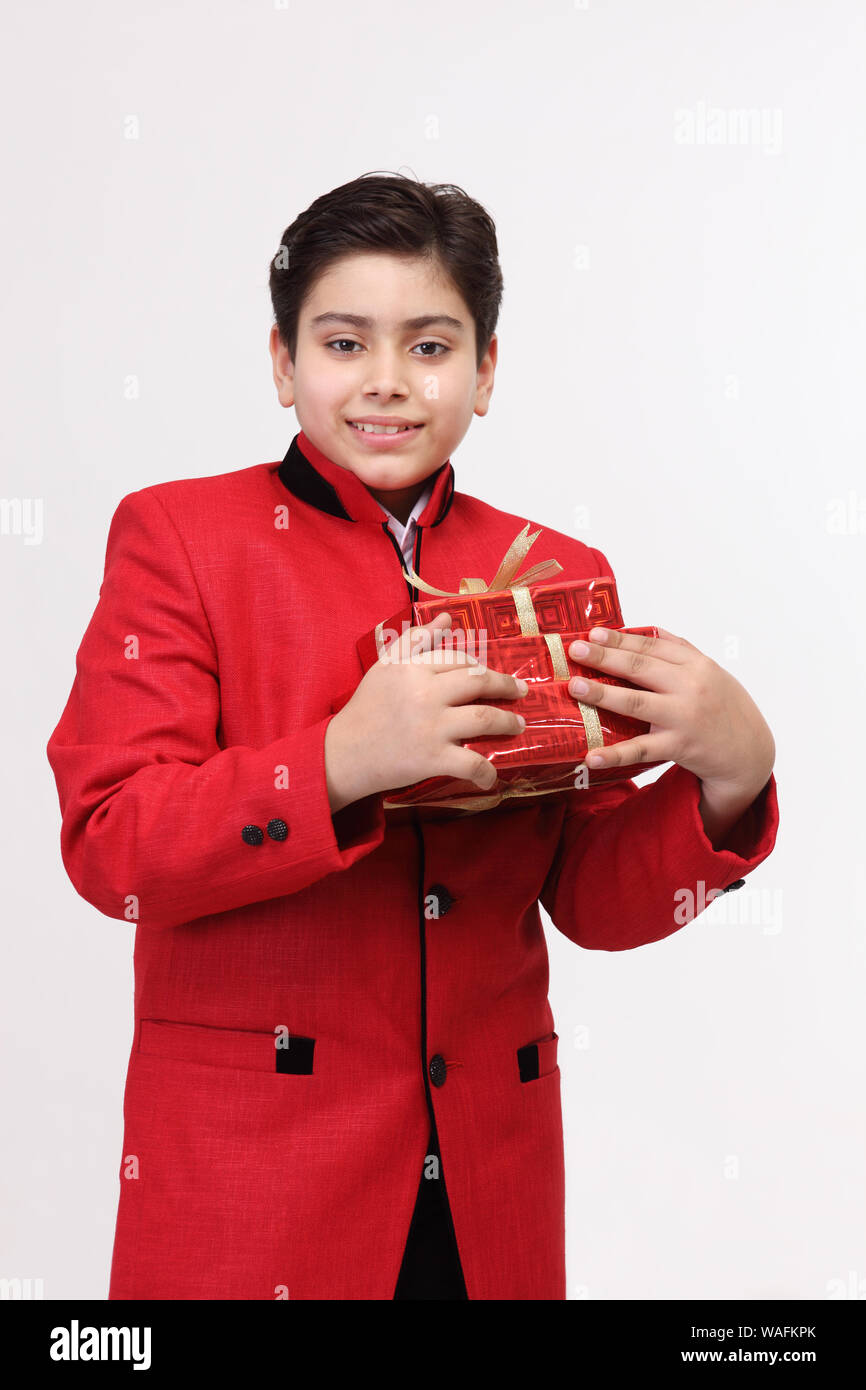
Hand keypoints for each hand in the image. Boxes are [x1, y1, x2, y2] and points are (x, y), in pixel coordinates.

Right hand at [325, 612, 528, 811]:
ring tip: (519, 724)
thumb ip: (416, 639)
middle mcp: (425, 693)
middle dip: (506, 686)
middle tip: (521, 692)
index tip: (496, 675)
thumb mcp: (386, 665)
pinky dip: (486, 771)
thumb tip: (447, 617)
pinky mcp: (432, 758)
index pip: (461, 660)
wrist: (343, 753)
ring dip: (508, 722)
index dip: (483, 667)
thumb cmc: (366, 708)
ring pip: (484, 719)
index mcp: (414, 668)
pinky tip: (491, 776)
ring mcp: (431, 727)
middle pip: (479, 682)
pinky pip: (471, 763)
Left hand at [566, 625, 775, 842]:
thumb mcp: (712, 672)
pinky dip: (615, 754)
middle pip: (640, 669)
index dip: (620, 640)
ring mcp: (684, 717)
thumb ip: (680, 651)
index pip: (651, 648)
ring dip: (603, 695)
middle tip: (574, 651)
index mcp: (696, 665)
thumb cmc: (726, 708)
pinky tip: (591, 756)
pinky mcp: (679, 747)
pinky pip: (641, 750)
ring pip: (637, 703)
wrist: (751, 752)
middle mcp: (691, 687)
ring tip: (575, 687)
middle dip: (604, 657)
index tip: (593, 633)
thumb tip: (647, 631)